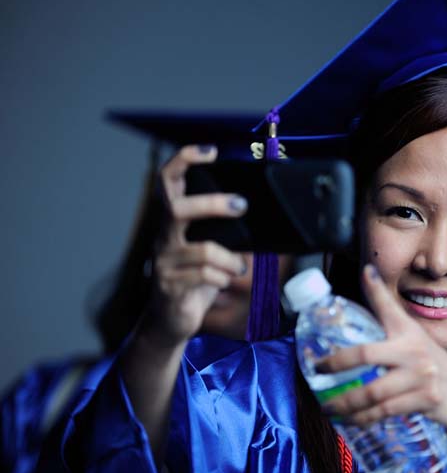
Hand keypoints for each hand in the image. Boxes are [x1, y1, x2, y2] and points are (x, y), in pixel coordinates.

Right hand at [144, 145, 246, 345]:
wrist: (170, 320)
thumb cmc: (195, 278)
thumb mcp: (209, 250)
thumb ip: (223, 231)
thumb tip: (257, 214)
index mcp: (172, 222)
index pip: (167, 181)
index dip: (184, 160)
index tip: (210, 151)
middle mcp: (163, 237)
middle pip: (177, 208)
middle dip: (212, 204)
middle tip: (242, 205)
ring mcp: (164, 262)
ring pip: (202, 250)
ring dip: (230, 259)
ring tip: (237, 268)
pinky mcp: (170, 286)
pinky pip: (205, 276)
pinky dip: (222, 278)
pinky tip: (223, 282)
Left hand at [317, 265, 446, 438]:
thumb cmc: (429, 364)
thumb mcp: (413, 339)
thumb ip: (388, 320)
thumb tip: (366, 283)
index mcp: (408, 332)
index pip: (389, 306)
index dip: (377, 288)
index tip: (365, 272)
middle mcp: (414, 351)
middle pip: (367, 355)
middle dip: (336, 364)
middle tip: (317, 370)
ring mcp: (421, 376)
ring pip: (372, 392)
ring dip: (345, 403)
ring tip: (327, 408)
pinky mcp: (425, 399)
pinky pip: (385, 411)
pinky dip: (363, 419)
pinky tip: (349, 421)